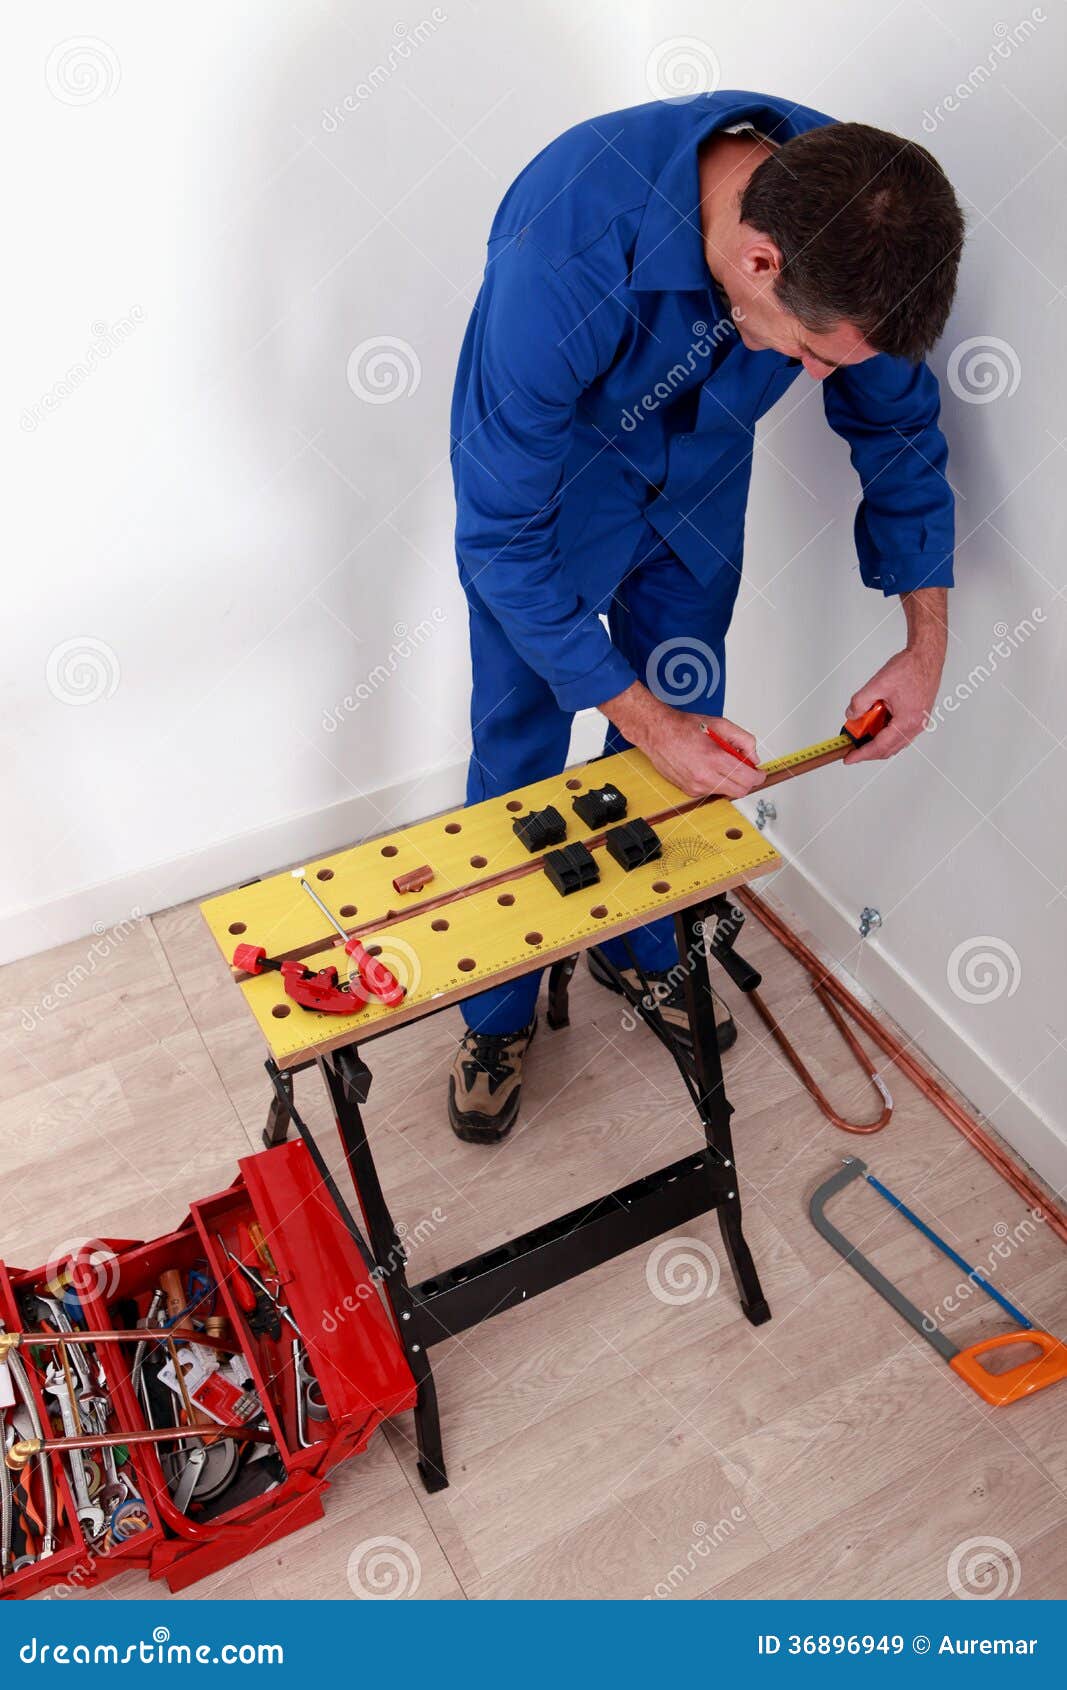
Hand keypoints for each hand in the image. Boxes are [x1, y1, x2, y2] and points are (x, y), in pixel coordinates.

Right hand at [645, 709, 765, 797]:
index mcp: (715, 759)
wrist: (657, 733)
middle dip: (747, 781)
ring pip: (726, 792)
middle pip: (740, 791)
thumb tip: (754, 758)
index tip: (760, 773)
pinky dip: (716, 782)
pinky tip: (708, 768)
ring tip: (722, 764)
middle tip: (746, 770)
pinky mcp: (689, 791)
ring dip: (730, 781)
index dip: (759, 776)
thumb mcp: (721, 724)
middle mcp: (705, 777)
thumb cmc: (684, 727)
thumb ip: (744, 740)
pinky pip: (711, 792)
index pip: (748, 779)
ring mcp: (696, 787)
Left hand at [843, 646, 940, 764]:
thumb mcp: (878, 684)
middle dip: (868, 751)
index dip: (862, 754)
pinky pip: (900, 734)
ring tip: (861, 736)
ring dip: (877, 742)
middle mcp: (916, 726)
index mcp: (907, 721)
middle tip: (851, 749)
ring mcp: (918, 723)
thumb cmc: (909, 668)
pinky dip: (886, 734)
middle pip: (888, 749)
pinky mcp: (918, 718)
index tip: (849, 758)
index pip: (880, 745)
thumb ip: (860, 702)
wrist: (926, 657)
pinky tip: (875, 727)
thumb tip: (851, 716)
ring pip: (895, 743)